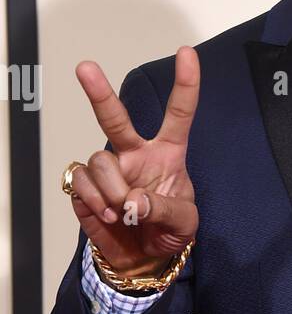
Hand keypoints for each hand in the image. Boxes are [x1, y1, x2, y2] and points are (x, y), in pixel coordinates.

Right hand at [69, 47, 199, 277]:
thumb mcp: (184, 223)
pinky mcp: (86, 186)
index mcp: (168, 153)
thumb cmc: (170, 232)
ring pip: (100, 160)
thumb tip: (134, 201)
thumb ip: (164, 209)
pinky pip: (82, 181)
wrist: (145, 260)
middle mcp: (135, 154)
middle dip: (100, 93)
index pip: (178, 114)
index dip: (185, 84)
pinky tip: (107, 215)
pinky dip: (95, 200)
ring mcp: (110, 169)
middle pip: (116, 117)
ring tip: (122, 212)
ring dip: (112, 189)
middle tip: (85, 68)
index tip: (187, 53)